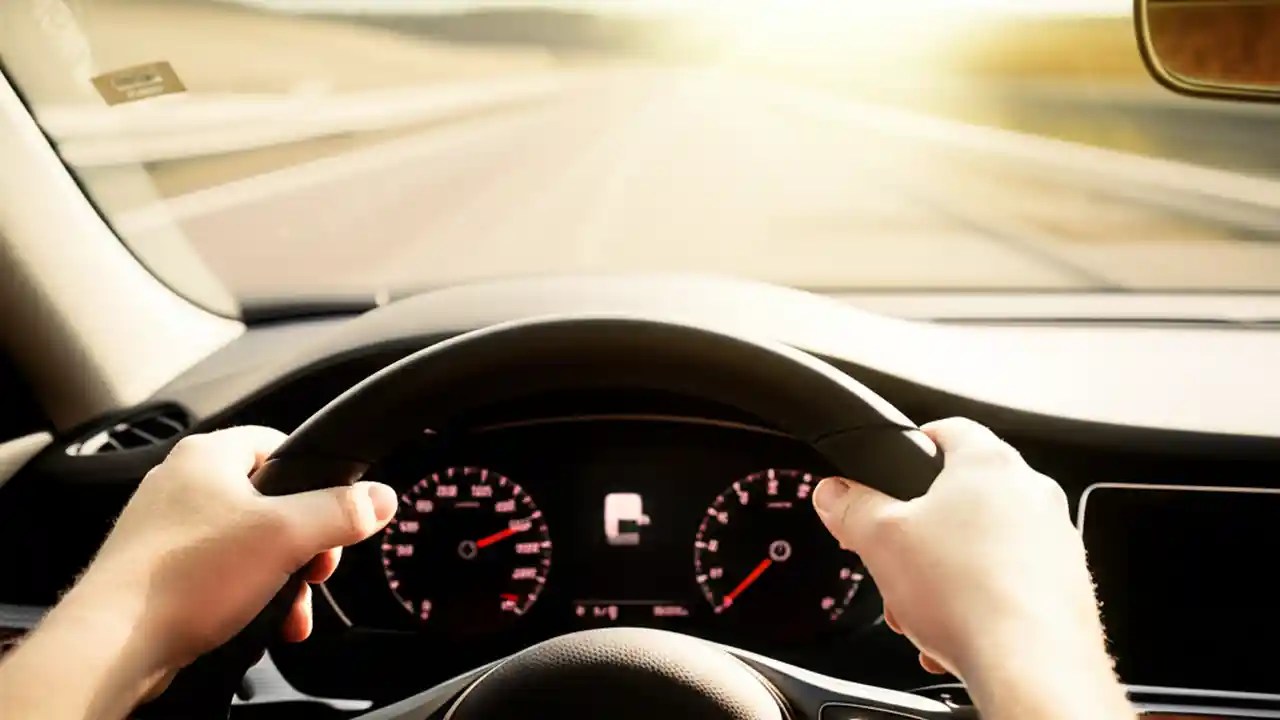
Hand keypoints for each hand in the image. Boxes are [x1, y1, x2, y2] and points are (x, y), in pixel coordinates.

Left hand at [69, 426, 396, 691]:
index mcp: (209, 455)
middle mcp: (183, 483)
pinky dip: (247, 596)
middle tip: (314, 571)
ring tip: (290, 611)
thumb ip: (341, 512)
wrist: (114, 642)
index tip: (334, 515)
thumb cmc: (185, 577)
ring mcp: (167, 528)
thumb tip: (380, 497)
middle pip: (271, 502)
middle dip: (303, 546)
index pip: (282, 445)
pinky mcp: (158, 569)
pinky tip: (260, 623)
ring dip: (280, 579)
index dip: (317, 481)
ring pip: (248, 544)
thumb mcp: (287, 536)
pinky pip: (219, 574)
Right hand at [812, 418, 1131, 718]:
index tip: (892, 471)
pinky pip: (1014, 580)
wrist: (1032, 667)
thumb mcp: (880, 541)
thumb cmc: (968, 597)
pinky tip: (956, 629)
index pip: (947, 429)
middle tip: (896, 558)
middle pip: (962, 496)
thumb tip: (834, 492)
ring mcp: (1057, 540)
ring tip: (922, 607)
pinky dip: (982, 599)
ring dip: (949, 571)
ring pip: (986, 543)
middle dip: (922, 531)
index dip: (912, 446)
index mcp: (989, 464)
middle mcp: (1033, 493)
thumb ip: (850, 507)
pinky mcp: (1068, 585)